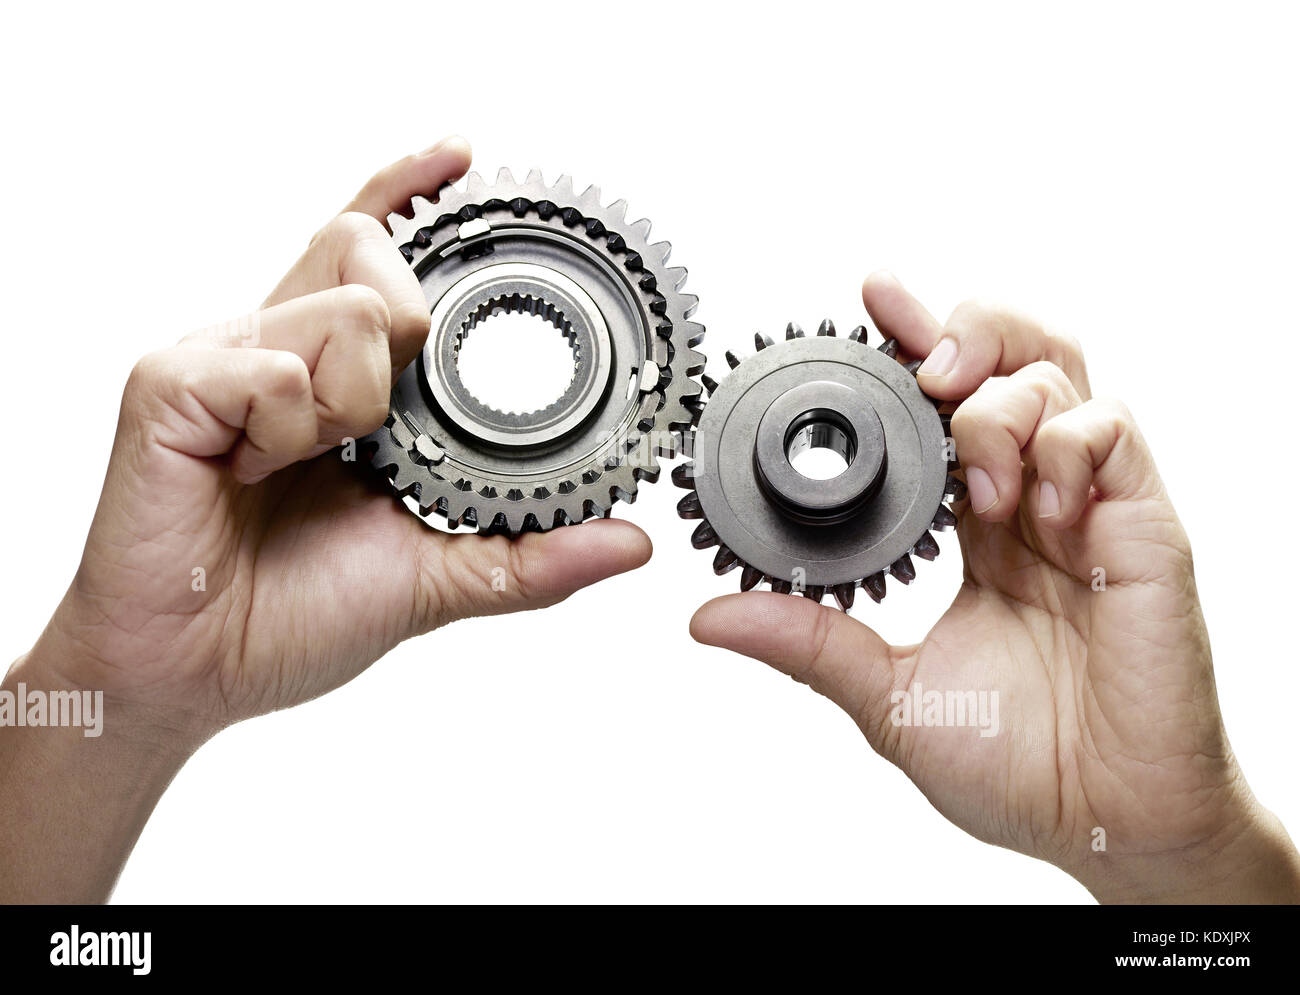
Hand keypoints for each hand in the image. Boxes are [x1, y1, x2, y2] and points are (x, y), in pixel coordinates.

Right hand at [3, 138, 650, 900]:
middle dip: (412, 322)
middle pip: (366, 249)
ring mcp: (222, 357)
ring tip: (311, 466)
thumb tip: (628, 543)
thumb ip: (529, 556)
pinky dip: (291, 430)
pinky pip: (274, 366)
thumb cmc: (289, 615)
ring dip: (358, 403)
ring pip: (341, 306)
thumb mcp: (435, 580)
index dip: (411, 196)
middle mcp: (278, 347)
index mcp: (329, 376)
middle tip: (379, 420)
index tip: (465, 159)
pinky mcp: (171, 382)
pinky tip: (257, 473)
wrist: (192, 672)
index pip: (369, 252)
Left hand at [690, 273, 1299, 903]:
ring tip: (976, 474)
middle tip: (925, 359)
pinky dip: (1061, 447)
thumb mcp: (890, 697)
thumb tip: (711, 614)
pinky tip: (1030, 509)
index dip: (917, 345)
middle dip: (967, 332)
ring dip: (1002, 399)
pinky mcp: (1145, 527)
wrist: (1103, 823)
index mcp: (978, 527)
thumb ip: (810, 642)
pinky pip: (1110, 436)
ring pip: (1063, 378)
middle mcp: (1034, 499)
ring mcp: (1092, 506)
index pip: (951, 407)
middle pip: (1017, 359)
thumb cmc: (1016, 763)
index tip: (872, 302)